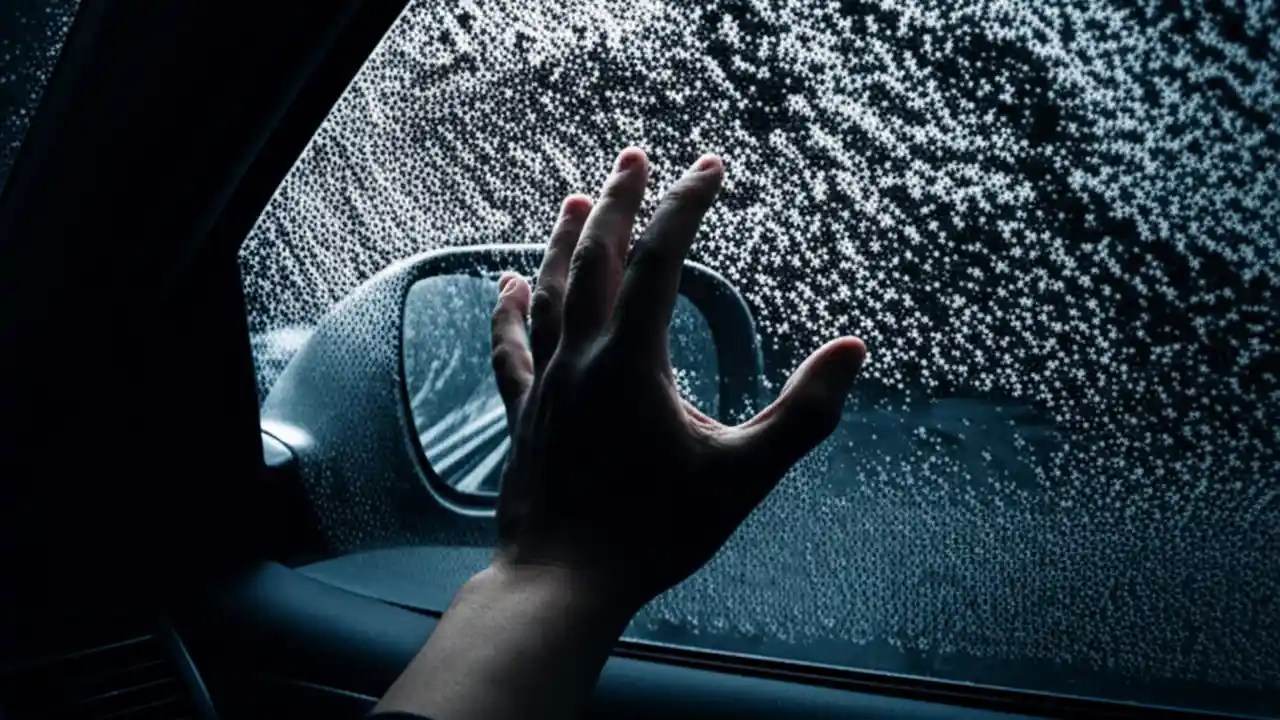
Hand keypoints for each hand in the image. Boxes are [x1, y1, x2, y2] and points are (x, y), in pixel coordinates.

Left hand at [490, 147, 865, 612]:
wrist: (565, 583)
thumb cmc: (654, 533)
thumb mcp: (743, 477)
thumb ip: (803, 415)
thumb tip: (852, 351)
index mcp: (633, 361)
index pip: (661, 260)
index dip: (685, 204)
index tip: (709, 165)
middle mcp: (581, 358)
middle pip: (597, 260)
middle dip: (619, 203)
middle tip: (632, 156)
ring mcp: (545, 385)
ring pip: (550, 295)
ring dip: (566, 244)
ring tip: (577, 202)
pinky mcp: (524, 415)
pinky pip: (511, 348)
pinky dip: (507, 312)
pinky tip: (502, 284)